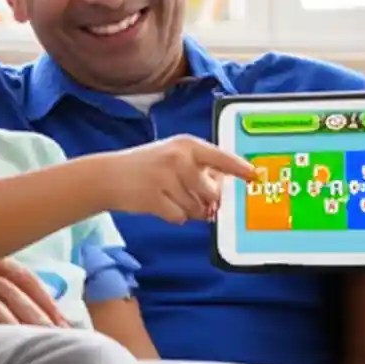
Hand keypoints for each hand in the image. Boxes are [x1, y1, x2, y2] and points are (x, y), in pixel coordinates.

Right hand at [102, 134, 254, 223]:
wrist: (110, 176)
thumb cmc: (148, 166)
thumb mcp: (175, 157)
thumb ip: (200, 169)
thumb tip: (224, 190)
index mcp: (188, 145)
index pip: (222, 157)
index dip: (241, 169)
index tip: (255, 177)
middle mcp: (179, 158)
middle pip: (212, 192)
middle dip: (206, 200)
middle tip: (188, 193)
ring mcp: (166, 178)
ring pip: (197, 208)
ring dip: (188, 209)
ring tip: (169, 196)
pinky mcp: (155, 198)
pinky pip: (180, 218)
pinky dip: (174, 216)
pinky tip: (160, 203)